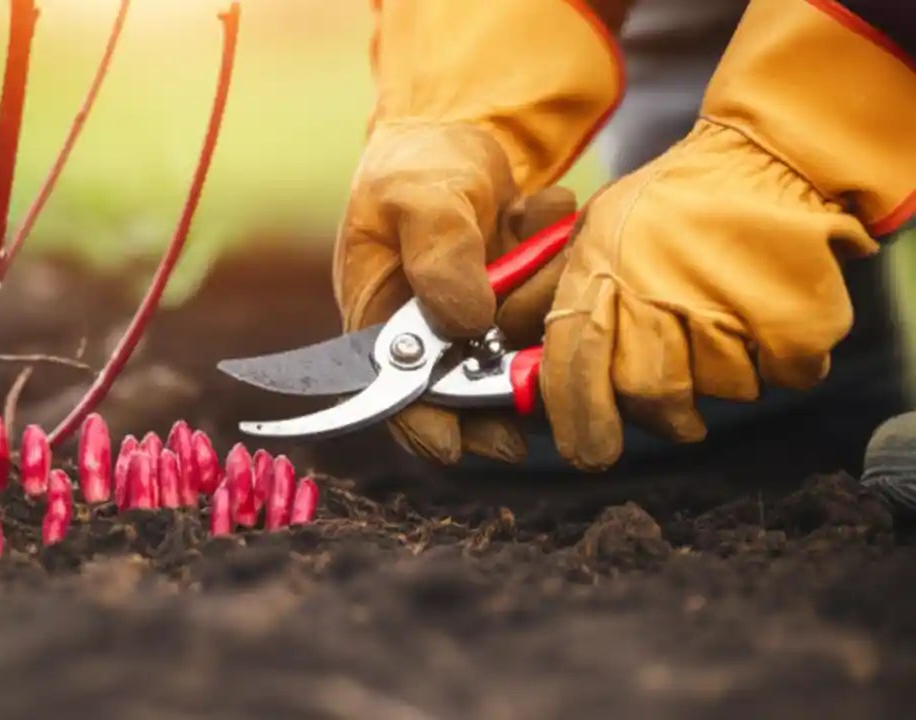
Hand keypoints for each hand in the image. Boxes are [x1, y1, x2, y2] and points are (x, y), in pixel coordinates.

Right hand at [334, 122, 575, 464]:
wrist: (457, 132)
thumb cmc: (414, 170)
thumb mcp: (417, 200)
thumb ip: (438, 257)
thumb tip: (466, 323)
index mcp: (384, 326)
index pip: (398, 398)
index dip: (428, 427)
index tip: (460, 443)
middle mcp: (435, 340)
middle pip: (472, 398)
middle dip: (507, 387)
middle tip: (539, 377)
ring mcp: (485, 328)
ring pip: (524, 358)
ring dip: (541, 309)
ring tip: (535, 238)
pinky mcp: (523, 307)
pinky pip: (556, 309)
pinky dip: (556, 263)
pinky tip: (535, 215)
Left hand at [539, 120, 878, 470]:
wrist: (766, 156)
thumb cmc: (670, 202)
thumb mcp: (593, 229)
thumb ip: (551, 289)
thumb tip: (511, 336)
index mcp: (602, 277)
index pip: (575, 370)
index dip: (580, 420)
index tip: (589, 451)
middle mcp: (657, 300)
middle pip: (650, 396)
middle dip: (661, 408)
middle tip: (676, 397)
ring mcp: (727, 313)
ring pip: (720, 388)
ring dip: (726, 370)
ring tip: (726, 318)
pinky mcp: (793, 324)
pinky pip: (784, 374)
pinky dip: (783, 358)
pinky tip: (768, 313)